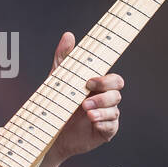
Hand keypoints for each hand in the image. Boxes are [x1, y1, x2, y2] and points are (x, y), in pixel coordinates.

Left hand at [47, 31, 122, 159]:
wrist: (51, 131)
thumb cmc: (58, 103)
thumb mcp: (58, 79)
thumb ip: (64, 58)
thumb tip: (68, 35)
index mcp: (98, 87)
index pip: (113, 79)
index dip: (106, 79)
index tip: (90, 80)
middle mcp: (106, 100)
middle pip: (116, 92)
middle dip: (103, 94)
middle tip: (85, 98)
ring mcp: (107, 116)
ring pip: (115, 109)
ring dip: (101, 108)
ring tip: (86, 111)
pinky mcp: (105, 131)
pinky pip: (111, 126)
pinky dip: (103, 122)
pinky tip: (93, 122)